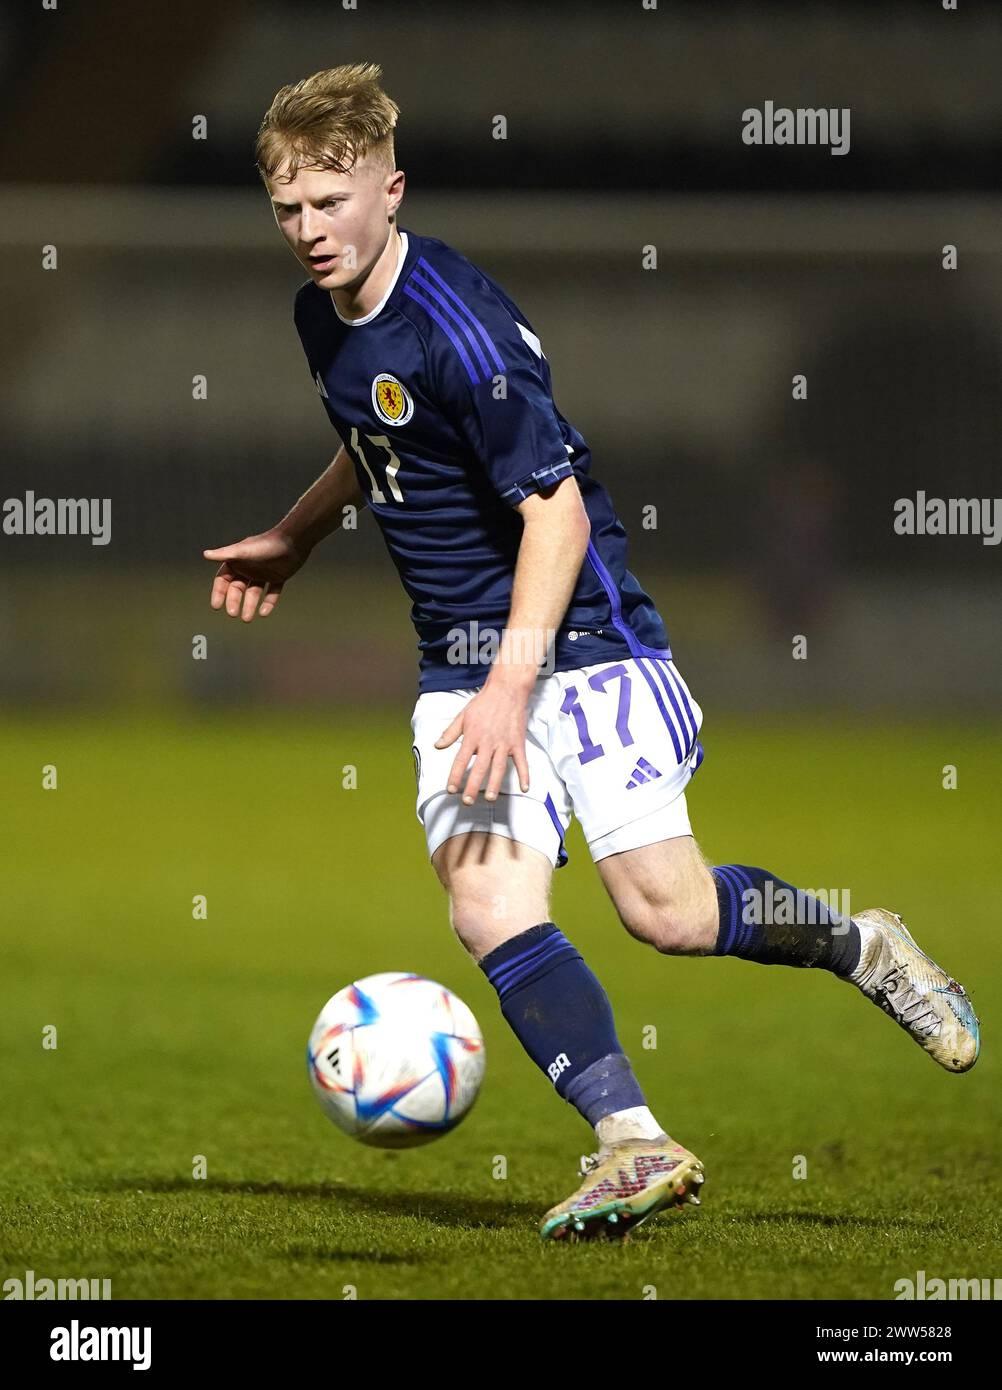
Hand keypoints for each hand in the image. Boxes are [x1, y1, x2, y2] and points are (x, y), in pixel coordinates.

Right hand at [203, 528, 307, 621]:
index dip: (219, 593)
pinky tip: (264, 613)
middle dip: (234, 602)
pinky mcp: (278, 577)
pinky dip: (268, 603)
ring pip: (254, 593)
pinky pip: (272, 593)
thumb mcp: (243, 550)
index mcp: (237, 561)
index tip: (216, 607)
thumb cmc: (266, 544)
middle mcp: (249, 568)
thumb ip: (225, 554)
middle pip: (237, 590)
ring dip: (250, 606)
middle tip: (233, 615)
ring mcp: (263, 573)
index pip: (223, 580)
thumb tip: (205, 554)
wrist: (293, 540)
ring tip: (247, 619)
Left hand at [435, 677, 531, 804]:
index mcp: (472, 736)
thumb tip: (437, 746)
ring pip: (498, 768)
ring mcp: (504, 744)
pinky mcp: (518, 743)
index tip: (451, 789)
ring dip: (494, 785)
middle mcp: (487, 742)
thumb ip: (450, 733)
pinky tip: (525, 787)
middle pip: (479, 768)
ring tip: (489, 798)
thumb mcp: (463, 716)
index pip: (460, 760)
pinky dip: (524, 775)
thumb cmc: (484, 703)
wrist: (507, 690)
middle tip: (467, 801)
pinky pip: (522, 762)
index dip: (454, 776)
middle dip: (472, 787)